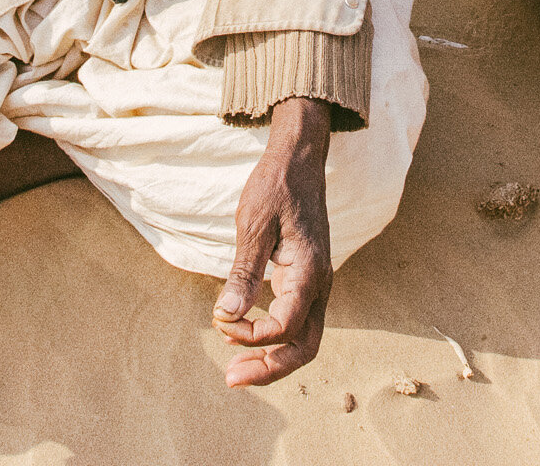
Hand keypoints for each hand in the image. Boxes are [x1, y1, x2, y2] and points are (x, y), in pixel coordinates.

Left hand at [212, 96, 333, 387]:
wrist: (298, 160)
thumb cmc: (276, 187)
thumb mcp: (254, 224)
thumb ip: (244, 271)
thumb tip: (227, 316)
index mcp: (310, 271)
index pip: (286, 326)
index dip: (252, 335)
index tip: (220, 322)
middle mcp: (320, 285)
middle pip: (305, 347)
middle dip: (270, 369)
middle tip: (230, 378)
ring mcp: (316, 286)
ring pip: (304, 339)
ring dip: (272, 359)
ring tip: (236, 370)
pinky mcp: (305, 282)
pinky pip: (296, 323)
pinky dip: (273, 339)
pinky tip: (245, 336)